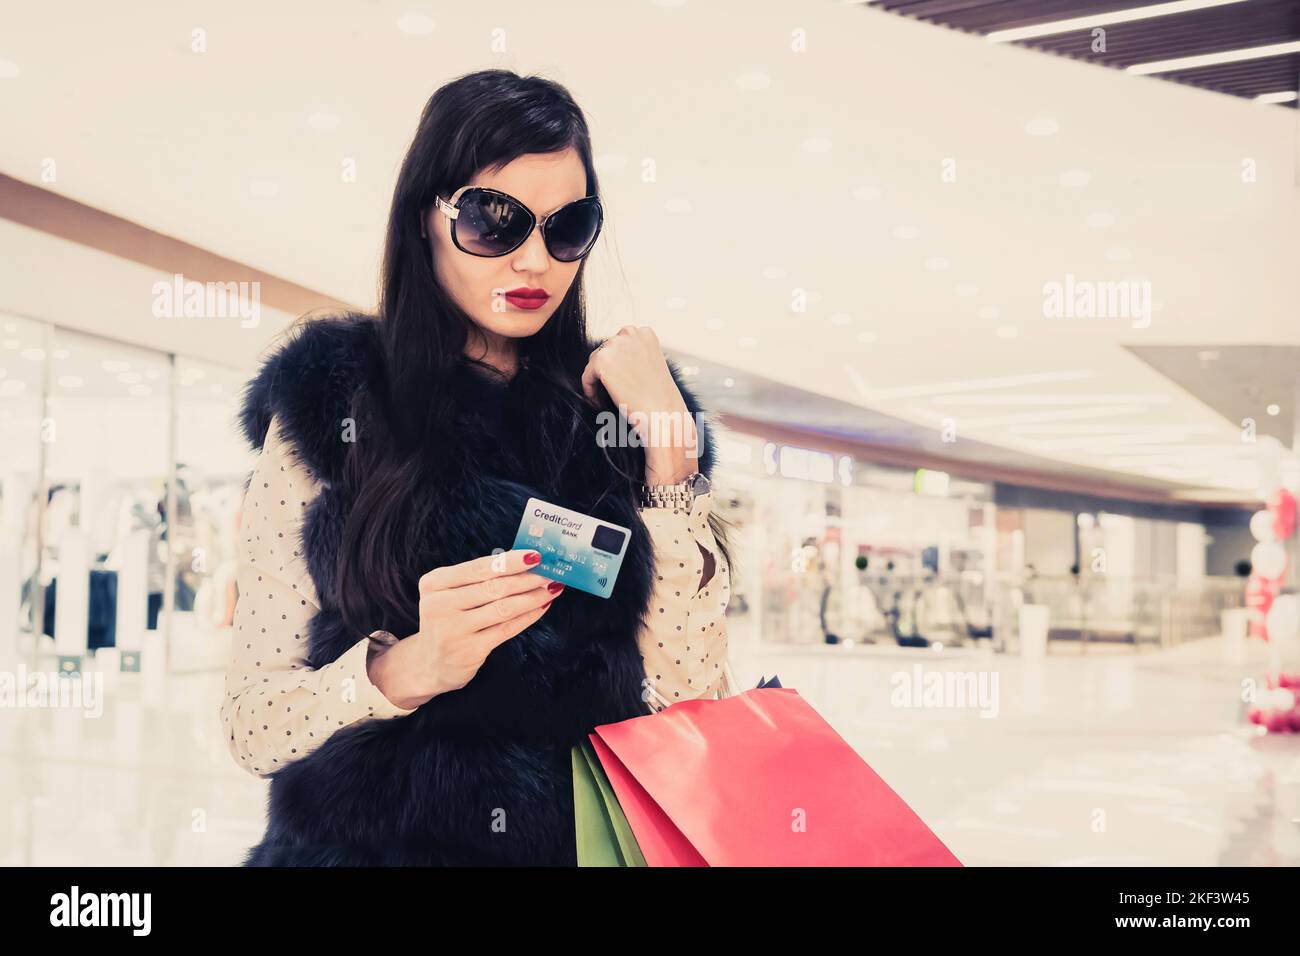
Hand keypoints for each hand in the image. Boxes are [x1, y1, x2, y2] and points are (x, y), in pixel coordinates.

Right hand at [367, 549, 562, 708]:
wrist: (431, 663)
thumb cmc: (448, 620)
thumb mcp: (450, 594)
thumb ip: (478, 578)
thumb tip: (522, 560)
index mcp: (434, 584)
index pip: (478, 567)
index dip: (510, 561)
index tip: (535, 555)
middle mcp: (439, 606)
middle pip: (493, 587)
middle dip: (527, 578)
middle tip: (550, 571)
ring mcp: (453, 630)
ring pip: (503, 608)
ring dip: (533, 596)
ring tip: (551, 588)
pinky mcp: (469, 651)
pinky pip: (507, 629)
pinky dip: (528, 616)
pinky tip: (542, 606)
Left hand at [580, 325, 698, 484]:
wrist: (663, 413)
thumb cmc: (660, 397)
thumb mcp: (652, 366)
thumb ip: (634, 356)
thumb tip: (615, 361)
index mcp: (644, 333)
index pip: (621, 343)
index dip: (618, 362)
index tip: (621, 379)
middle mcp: (629, 333)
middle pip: (606, 350)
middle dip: (607, 370)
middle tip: (612, 390)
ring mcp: (614, 345)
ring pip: (595, 362)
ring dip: (598, 379)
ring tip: (606, 397)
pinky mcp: (602, 361)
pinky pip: (587, 376)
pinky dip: (590, 390)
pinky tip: (598, 401)